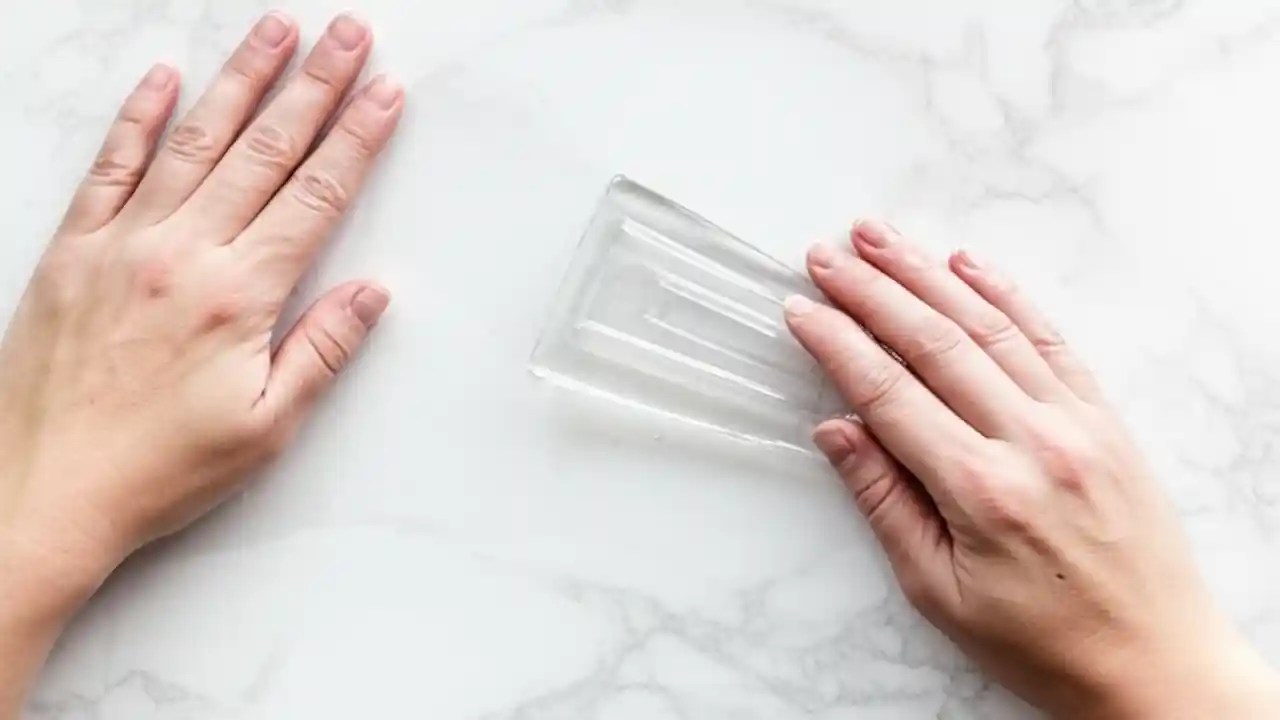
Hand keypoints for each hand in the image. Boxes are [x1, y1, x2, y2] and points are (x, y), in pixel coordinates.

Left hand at [0, 8, 400, 672]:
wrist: (42, 493)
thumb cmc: (156, 470)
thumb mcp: (265, 427)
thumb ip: (322, 351)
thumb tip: (371, 294)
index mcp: (237, 296)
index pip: (316, 197)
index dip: (357, 140)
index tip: (384, 96)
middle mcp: (181, 253)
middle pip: (265, 151)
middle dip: (315, 86)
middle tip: (348, 37)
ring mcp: (122, 243)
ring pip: (195, 141)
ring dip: (241, 81)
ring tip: (276, 31)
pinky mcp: (72, 250)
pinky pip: (111, 167)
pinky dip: (139, 119)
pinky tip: (163, 81)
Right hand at [786, 221, 1279, 718]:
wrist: (1155, 665)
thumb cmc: (1044, 643)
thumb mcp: (939, 591)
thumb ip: (886, 502)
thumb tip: (838, 431)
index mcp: (980, 491)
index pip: (890, 393)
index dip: (838, 345)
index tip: (803, 310)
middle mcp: (1032, 442)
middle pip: (934, 343)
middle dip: (872, 291)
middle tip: (826, 255)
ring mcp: (1076, 423)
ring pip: (989, 326)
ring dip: (928, 275)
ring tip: (880, 238)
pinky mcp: (1105, 420)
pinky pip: (1051, 340)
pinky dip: (1007, 296)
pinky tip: (968, 264)